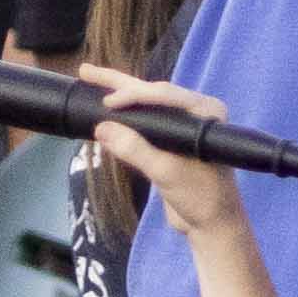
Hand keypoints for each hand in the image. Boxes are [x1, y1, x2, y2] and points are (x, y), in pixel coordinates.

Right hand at [77, 74, 249, 243]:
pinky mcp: (169, 139)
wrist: (211, 225)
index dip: (133, 96)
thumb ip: (135, 150)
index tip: (107, 103)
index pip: (164, 95)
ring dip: (117, 92)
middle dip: (118, 83)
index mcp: (205, 113)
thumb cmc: (202, 198)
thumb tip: (101, 129)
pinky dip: (122, 115)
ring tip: (88, 77)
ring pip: (144, 103)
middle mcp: (195, 112)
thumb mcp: (167, 173)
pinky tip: (103, 108)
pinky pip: (143, 120)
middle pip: (151, 92)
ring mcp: (181, 125)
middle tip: (86, 71)